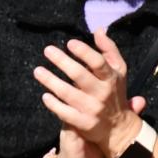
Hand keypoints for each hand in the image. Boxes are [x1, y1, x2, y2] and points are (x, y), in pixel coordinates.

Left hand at [34, 30, 142, 157]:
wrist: (119, 128)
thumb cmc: (115, 92)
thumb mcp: (118, 71)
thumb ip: (109, 50)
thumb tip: (99, 30)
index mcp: (111, 78)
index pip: (98, 62)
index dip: (84, 52)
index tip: (69, 43)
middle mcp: (102, 93)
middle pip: (79, 75)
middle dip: (62, 62)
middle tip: (47, 50)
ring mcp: (92, 109)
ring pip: (67, 93)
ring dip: (51, 81)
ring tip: (38, 71)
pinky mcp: (84, 123)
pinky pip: (64, 113)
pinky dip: (53, 104)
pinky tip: (45, 95)